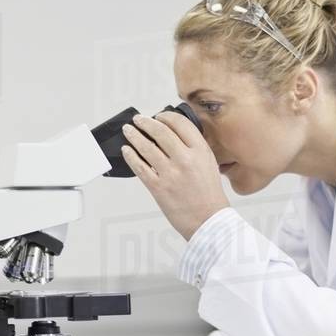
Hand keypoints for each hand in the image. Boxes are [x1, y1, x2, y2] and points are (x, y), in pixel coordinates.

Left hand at [121, 111, 228, 240]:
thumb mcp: (209, 164)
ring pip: (146, 147)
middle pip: (160, 132)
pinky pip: (140, 167)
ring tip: (128, 130)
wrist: (208, 220)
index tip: (158, 116)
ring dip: (134, 136)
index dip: (166, 116)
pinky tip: (127, 150)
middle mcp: (185, 159)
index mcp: (200, 151)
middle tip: (139, 119)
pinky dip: (131, 156)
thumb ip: (194, 148)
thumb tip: (174, 135)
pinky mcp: (158, 188)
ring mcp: (170, 173)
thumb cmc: (209, 195)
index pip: (180, 124)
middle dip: (146, 122)